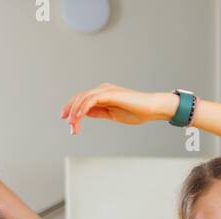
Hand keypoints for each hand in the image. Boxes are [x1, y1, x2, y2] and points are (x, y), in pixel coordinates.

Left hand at [59, 83, 176, 134]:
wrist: (152, 108)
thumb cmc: (137, 112)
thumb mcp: (113, 115)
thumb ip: (99, 113)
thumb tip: (84, 114)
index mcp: (103, 94)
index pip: (83, 100)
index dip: (72, 110)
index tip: (68, 121)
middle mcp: (102, 89)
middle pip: (80, 98)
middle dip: (71, 112)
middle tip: (70, 127)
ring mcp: (105, 90)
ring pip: (83, 98)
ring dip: (76, 112)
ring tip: (73, 124)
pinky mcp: (110, 93)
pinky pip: (92, 99)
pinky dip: (84, 108)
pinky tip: (79, 117)